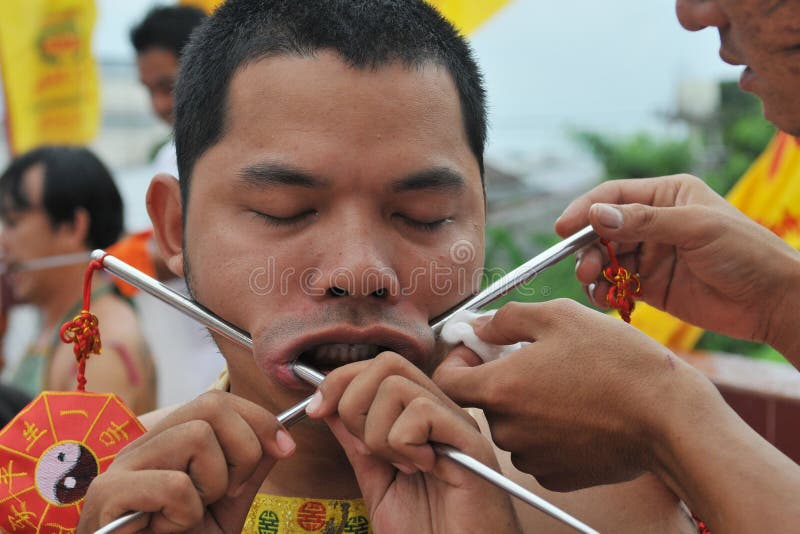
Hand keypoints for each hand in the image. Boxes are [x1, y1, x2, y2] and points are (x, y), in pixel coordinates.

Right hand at [77, 391, 295, 532]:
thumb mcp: (226, 510)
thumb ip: (248, 473)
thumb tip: (280, 437)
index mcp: (167, 444)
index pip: (216, 401)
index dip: (260, 420)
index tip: (286, 449)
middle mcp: (142, 446)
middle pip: (211, 405)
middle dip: (242, 451)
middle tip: (228, 494)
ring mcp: (121, 467)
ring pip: (196, 437)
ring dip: (212, 486)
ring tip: (189, 516)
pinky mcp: (108, 494)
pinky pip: (175, 485)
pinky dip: (185, 515)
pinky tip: (167, 530)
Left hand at [307, 352, 520, 532]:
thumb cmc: (428, 531)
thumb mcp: (377, 482)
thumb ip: (356, 443)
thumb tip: (328, 404)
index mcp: (419, 417)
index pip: (377, 366)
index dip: (340, 381)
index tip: (317, 411)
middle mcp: (440, 411)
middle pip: (386, 363)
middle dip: (353, 402)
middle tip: (364, 448)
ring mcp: (456, 423)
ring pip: (396, 385)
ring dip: (378, 432)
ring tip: (399, 466)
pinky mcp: (470, 441)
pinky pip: (420, 412)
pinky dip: (403, 444)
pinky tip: (421, 470)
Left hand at [433, 300, 716, 491]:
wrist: (669, 418)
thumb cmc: (617, 361)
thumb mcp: (561, 315)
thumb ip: (507, 318)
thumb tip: (480, 327)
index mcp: (501, 388)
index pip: (446, 381)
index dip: (457, 360)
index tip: (480, 350)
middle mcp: (510, 430)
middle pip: (483, 402)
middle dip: (501, 379)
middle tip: (537, 359)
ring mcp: (533, 458)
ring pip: (512, 427)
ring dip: (526, 406)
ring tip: (567, 385)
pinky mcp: (558, 477)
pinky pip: (537, 450)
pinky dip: (549, 432)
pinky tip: (580, 413)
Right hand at [555, 174, 799, 358]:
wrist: (773, 301)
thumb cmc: (745, 252)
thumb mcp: (696, 228)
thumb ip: (644, 221)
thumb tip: (596, 215)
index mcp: (667, 196)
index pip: (614, 196)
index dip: (585, 209)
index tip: (563, 228)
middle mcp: (655, 223)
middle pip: (603, 229)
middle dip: (588, 247)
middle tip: (585, 268)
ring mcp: (652, 256)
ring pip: (606, 258)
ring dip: (594, 270)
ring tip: (593, 283)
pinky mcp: (651, 287)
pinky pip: (616, 285)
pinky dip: (604, 292)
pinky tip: (607, 299)